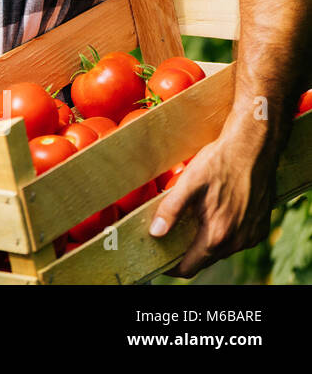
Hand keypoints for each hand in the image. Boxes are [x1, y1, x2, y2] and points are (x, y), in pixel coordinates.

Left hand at [147, 125, 276, 277]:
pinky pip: (237, 240)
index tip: (159, 260)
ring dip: (206, 243)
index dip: (172, 267)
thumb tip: (155, 232)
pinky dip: (224, 234)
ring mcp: (251, 236)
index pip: (190, 267)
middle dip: (187, 254)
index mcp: (217, 234)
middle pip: (205, 259)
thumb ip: (171, 210)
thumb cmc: (220, 162)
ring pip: (222, 250)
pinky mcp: (260, 228)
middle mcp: (237, 241)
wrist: (254, 148)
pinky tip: (214, 217)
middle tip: (169, 240)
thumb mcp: (188, 183)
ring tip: (190, 225)